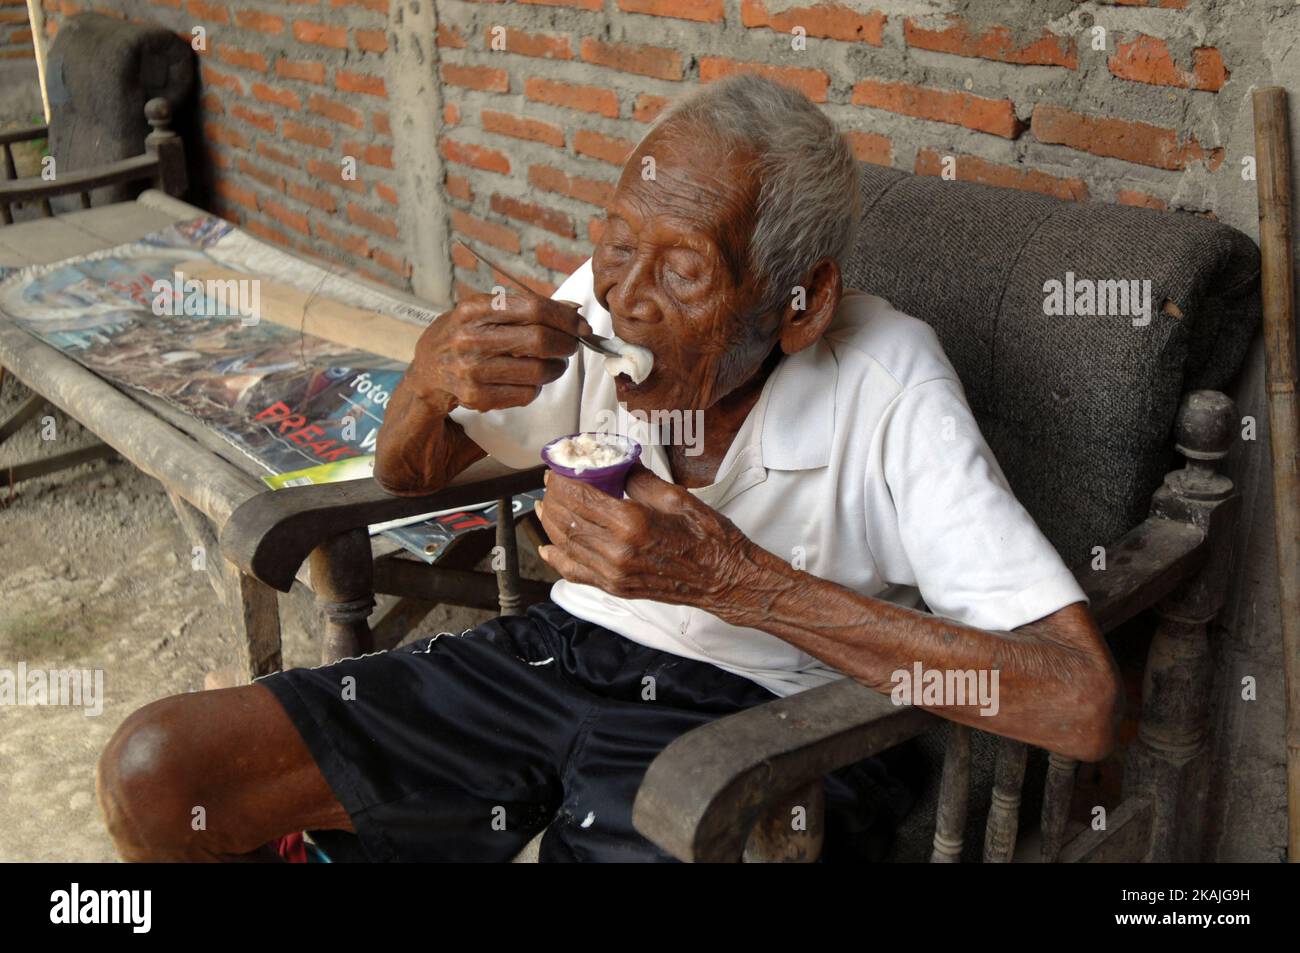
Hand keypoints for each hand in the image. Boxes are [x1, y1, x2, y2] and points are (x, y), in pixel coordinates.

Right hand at [406, 292, 591, 412]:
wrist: (429, 368)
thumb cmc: (465, 333)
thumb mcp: (485, 310)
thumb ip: (527, 308)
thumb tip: (573, 310)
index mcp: (474, 309)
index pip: (533, 308)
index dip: (565, 318)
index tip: (581, 325)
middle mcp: (470, 339)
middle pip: (539, 341)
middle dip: (566, 344)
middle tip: (571, 346)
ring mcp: (472, 370)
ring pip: (537, 372)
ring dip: (556, 368)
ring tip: (554, 364)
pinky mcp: (476, 397)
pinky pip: (526, 394)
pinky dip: (537, 387)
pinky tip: (529, 379)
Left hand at [534, 461, 753, 611]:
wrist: (724, 577)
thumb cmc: (708, 537)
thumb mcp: (675, 496)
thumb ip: (638, 479)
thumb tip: (615, 464)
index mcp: (632, 522)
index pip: (580, 497)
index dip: (562, 481)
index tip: (557, 469)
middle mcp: (617, 551)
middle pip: (568, 520)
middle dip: (554, 498)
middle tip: (551, 484)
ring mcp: (614, 573)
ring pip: (567, 544)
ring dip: (551, 523)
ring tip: (546, 506)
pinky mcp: (616, 587)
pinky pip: (576, 573)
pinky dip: (558, 559)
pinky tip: (547, 547)